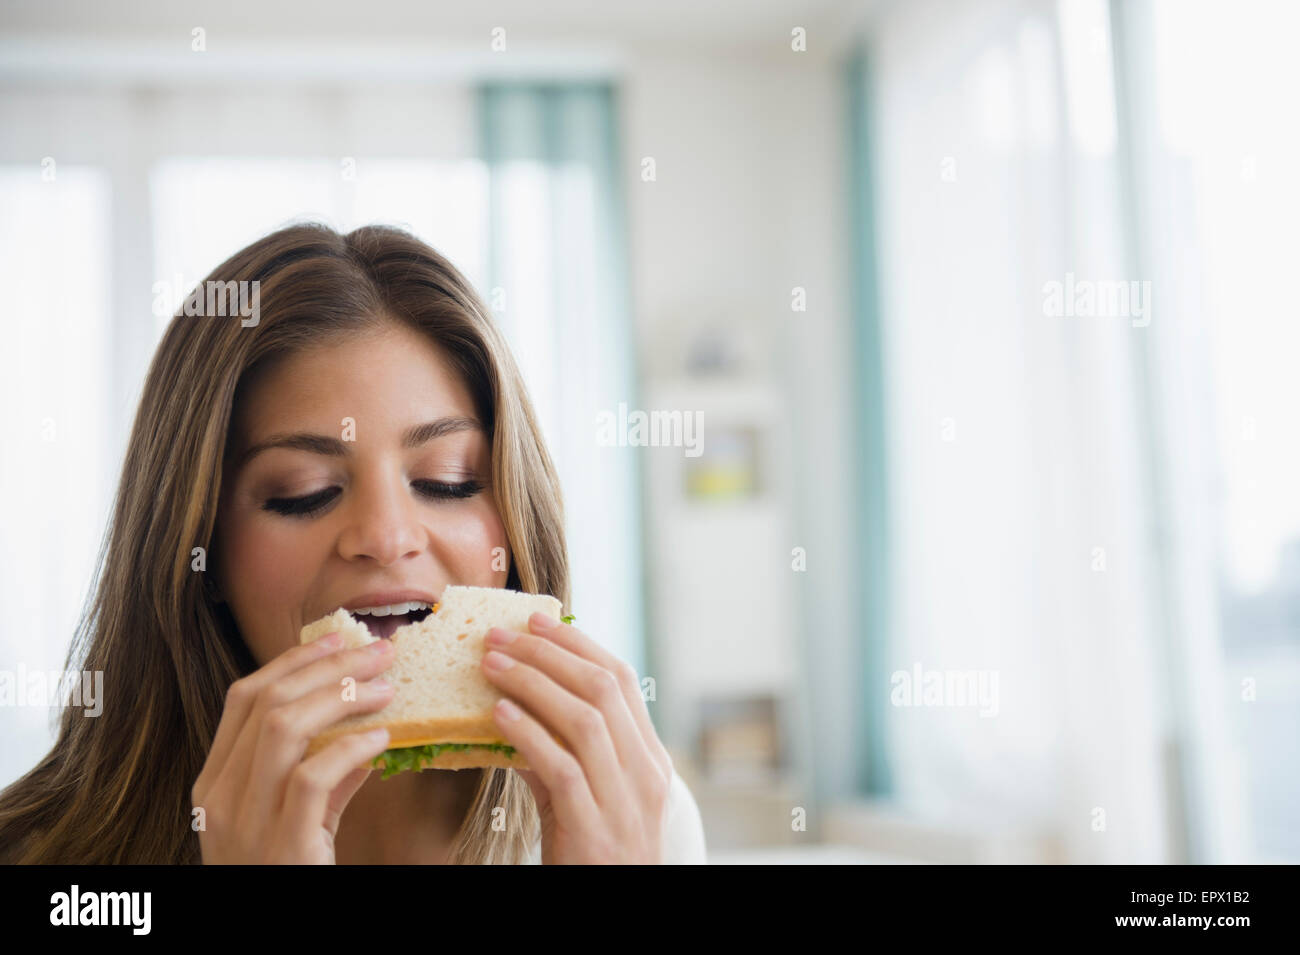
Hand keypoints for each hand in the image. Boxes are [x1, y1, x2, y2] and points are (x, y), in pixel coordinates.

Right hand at [191, 633, 396, 862]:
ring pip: (284, 729)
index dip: (293, 661)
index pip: (244, 698)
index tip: (339, 637)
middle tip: (381, 651)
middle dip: (329, 666)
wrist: (280, 943)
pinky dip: (351, 748)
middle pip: (267, 703)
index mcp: (215, 784)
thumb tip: (366, 728)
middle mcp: (220, 800)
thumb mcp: (300, 821)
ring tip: (388, 687)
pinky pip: (313, 779)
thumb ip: (322, 776)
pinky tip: (383, 739)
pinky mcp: (282, 850)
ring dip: (343, 696)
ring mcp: (246, 826)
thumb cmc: (291, 876)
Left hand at [481, 613, 672, 863]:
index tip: (538, 620)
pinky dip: (528, 733)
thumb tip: (515, 707)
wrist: (613, 914)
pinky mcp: (594, 831)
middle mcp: (646, 775)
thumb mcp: (590, 798)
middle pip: (603, 689)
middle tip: (502, 634)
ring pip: (585, 719)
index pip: (621, 681)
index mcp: (650, 760)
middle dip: (549, 653)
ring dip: (533, 682)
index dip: (578, 644)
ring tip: (491, 663)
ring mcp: (625, 803)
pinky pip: (561, 768)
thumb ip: (564, 753)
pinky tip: (498, 714)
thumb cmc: (593, 858)